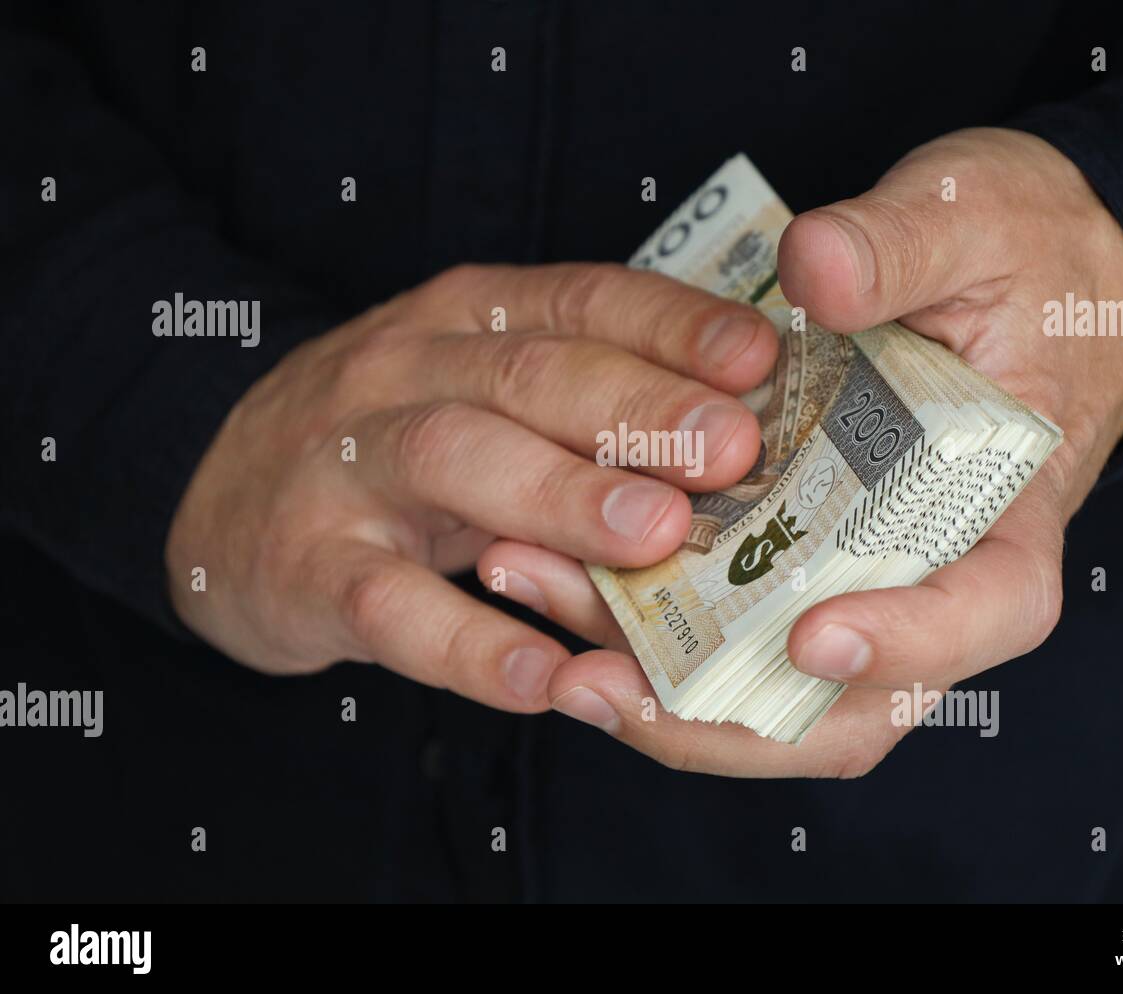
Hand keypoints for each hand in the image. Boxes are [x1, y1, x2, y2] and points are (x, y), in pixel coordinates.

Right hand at [166, 263, 776, 711]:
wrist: (214, 492)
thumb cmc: (390, 442)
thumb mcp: (476, 388)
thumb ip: (580, 397)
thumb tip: (737, 431)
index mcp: (467, 320)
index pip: (581, 300)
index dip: (672, 326)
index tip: (760, 359)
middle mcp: (406, 372)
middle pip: (529, 374)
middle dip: (639, 409)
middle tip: (732, 449)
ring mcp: (348, 466)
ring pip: (458, 461)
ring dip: (564, 497)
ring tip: (658, 536)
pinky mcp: (310, 567)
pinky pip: (392, 606)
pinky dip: (471, 644)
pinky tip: (549, 675)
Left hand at [481, 128, 1122, 775]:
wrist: (1011, 263)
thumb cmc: (1018, 248)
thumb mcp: (974, 218)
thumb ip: (901, 248)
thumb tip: (815, 273)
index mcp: (1011, 502)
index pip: (990, 607)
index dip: (912, 644)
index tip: (814, 634)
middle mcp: (933, 567)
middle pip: (850, 704)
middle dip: (721, 714)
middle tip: (595, 681)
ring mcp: (855, 573)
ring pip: (762, 683)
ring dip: (643, 672)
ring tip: (524, 588)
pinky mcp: (787, 554)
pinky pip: (715, 619)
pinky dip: (631, 613)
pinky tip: (540, 560)